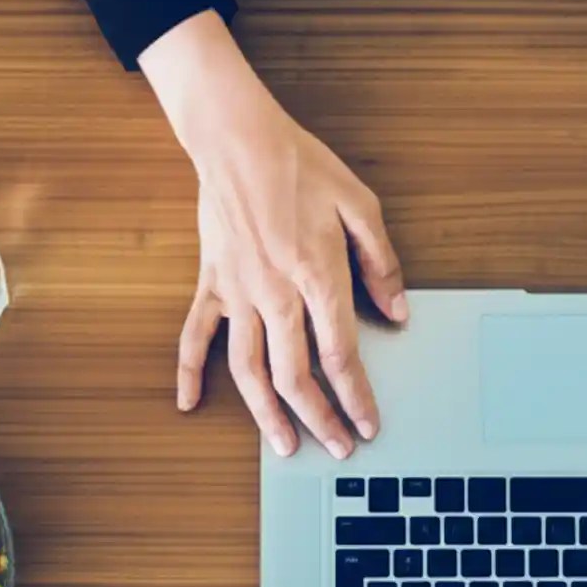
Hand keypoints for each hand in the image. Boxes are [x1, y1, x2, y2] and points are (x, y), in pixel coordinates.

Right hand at [140, 12, 407, 457]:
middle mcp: (275, 294)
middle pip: (295, 375)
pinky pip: (195, 335)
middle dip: (319, 419)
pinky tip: (188, 402)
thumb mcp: (361, 205)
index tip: (369, 423)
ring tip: (283, 446)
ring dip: (266, 414)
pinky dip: (188, 370)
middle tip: (338, 448)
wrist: (238, 139)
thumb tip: (398, 312)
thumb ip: (381, 264)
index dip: (357, 396)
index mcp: (317, 276)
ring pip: (247, 370)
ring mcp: (237, 292)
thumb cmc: (302, 167)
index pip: (340, 354)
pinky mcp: (211, 283)